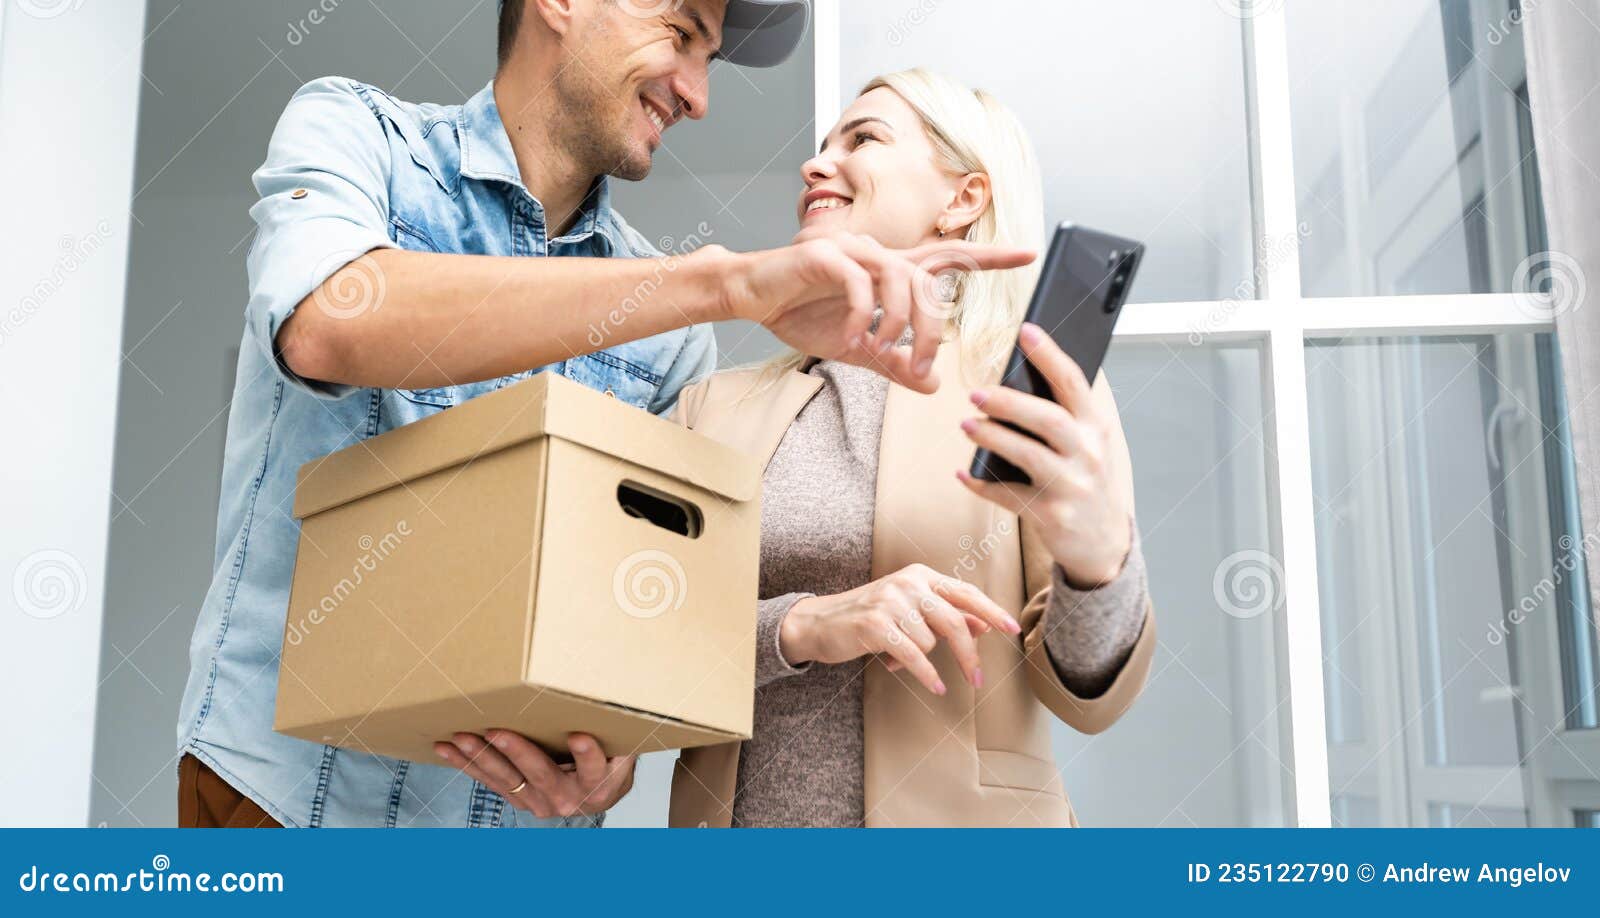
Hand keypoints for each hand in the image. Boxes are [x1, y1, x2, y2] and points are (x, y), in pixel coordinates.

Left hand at [434, 731, 635, 818]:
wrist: (597, 795)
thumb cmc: (609, 761)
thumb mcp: (622, 747)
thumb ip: (616, 728)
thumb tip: (614, 685)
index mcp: (598, 785)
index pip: (593, 768)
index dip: (587, 754)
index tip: (579, 735)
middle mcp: (568, 799)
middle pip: (541, 774)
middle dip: (516, 751)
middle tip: (496, 731)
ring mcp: (539, 802)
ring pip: (507, 779)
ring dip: (480, 757)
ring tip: (460, 738)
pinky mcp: (518, 798)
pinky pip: (490, 781)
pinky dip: (467, 764)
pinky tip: (447, 748)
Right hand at [716, 233, 1035, 393]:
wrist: (752, 298)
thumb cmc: (803, 314)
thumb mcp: (857, 348)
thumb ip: (895, 363)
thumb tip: (932, 385)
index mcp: (892, 272)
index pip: (949, 258)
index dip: (989, 256)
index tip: (1028, 255)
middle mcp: (879, 254)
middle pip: (929, 284)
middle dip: (931, 329)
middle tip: (921, 366)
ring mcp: (854, 250)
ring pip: (900, 281)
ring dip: (897, 324)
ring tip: (880, 352)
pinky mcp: (826, 255)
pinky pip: (860, 282)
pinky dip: (862, 314)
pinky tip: (853, 339)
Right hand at [778, 564, 1021, 694]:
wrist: (820, 622)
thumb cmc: (871, 618)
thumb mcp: (910, 611)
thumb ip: (945, 616)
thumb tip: (984, 625)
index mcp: (920, 576)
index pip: (965, 592)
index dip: (992, 611)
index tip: (1013, 629)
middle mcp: (908, 583)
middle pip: (953, 621)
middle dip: (968, 653)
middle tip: (977, 679)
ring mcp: (890, 602)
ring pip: (930, 642)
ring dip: (924, 660)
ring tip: (904, 659)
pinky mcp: (875, 625)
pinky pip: (913, 656)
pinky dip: (927, 674)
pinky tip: (936, 686)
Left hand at [957, 323, 1133, 587]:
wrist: (1103, 542)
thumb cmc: (1086, 479)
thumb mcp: (1087, 444)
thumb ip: (1063, 414)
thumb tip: (1017, 378)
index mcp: (1097, 427)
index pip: (1074, 382)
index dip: (1050, 354)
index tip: (1025, 330)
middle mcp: (1089, 454)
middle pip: (1048, 419)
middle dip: (1009, 403)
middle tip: (975, 393)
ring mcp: (1072, 487)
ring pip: (1028, 456)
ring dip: (993, 438)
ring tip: (966, 425)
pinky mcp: (1052, 516)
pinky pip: (1008, 496)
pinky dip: (982, 485)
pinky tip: (962, 474)